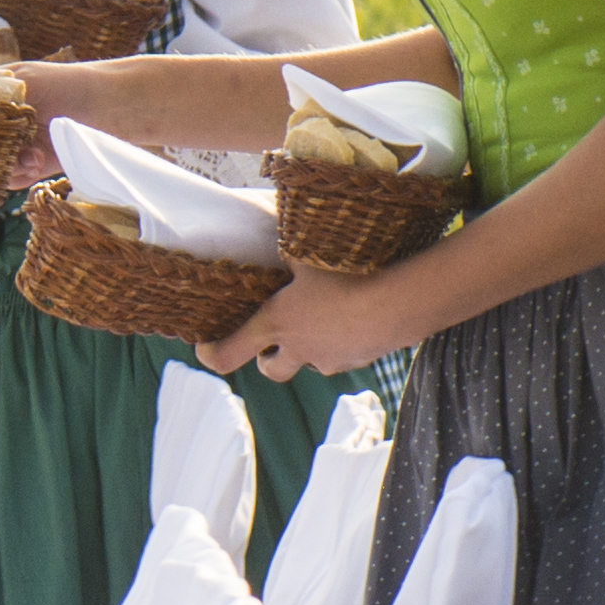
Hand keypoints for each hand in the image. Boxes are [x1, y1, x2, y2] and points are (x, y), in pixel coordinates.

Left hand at [199, 267, 429, 382]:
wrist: (401, 301)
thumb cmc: (348, 274)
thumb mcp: (307, 254)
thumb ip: (285, 252)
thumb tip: (273, 234)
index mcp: (275, 324)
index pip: (227, 354)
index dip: (210, 354)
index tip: (203, 347)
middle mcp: (299, 350)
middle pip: (271, 370)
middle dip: (268, 359)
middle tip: (273, 341)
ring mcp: (331, 359)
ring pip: (311, 364)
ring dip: (308, 350)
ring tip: (322, 320)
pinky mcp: (360, 359)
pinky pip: (344, 356)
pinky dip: (341, 343)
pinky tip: (355, 318)